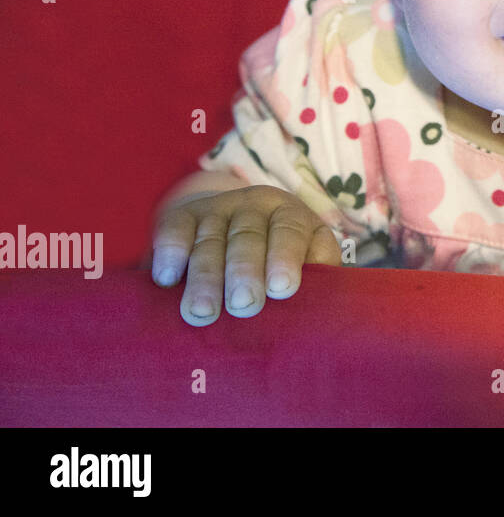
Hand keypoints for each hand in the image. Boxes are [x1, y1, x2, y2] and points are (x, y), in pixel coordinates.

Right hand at [150, 185, 341, 326]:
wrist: (230, 228)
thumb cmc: (277, 260)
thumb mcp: (305, 256)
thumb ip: (316, 270)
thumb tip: (322, 296)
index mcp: (290, 213)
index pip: (290, 231)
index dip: (285, 258)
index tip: (282, 289)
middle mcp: (254, 205)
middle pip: (248, 238)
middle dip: (245, 272)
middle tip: (244, 305)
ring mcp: (216, 208)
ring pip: (210, 241)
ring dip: (205, 278)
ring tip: (203, 312)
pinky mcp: (182, 216)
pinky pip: (175, 230)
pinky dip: (171, 253)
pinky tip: (167, 280)